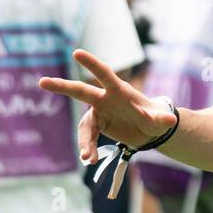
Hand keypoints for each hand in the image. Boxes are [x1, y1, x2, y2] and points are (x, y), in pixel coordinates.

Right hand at [39, 49, 175, 162]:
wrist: (150, 130)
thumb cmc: (155, 119)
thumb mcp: (161, 121)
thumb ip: (163, 119)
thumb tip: (170, 120)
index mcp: (120, 91)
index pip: (105, 74)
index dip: (91, 64)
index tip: (76, 53)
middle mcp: (105, 99)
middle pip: (81, 92)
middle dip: (62, 87)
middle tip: (42, 82)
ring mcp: (99, 112)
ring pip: (84, 125)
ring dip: (84, 141)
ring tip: (88, 158)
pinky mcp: (97, 125)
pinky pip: (88, 137)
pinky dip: (88, 148)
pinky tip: (90, 160)